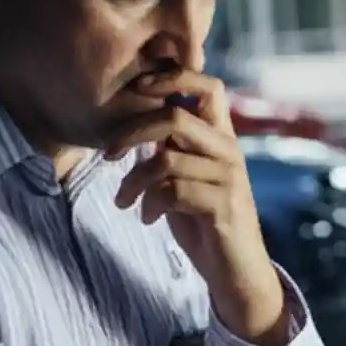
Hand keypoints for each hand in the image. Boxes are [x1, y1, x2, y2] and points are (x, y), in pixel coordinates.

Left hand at [105, 72, 286, 345]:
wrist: (236, 269)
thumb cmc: (205, 220)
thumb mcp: (185, 177)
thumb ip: (171, 149)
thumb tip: (136, 124)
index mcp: (221, 137)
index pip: (209, 85)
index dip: (173, 76)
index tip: (137, 87)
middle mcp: (228, 150)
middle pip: (174, 117)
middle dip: (131, 132)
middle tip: (108, 155)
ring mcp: (228, 177)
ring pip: (166, 159)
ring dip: (133, 182)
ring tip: (123, 200)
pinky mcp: (222, 205)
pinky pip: (172, 192)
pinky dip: (149, 205)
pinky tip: (147, 217)